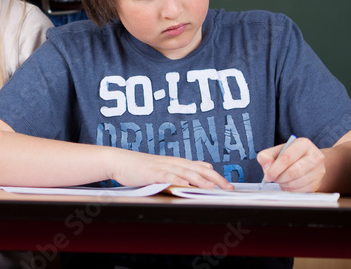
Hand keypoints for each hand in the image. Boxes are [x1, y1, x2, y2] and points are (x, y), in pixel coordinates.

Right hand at [107, 148, 231, 188]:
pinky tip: (183, 184)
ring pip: (184, 172)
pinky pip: (166, 176)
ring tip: (211, 186)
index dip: (217, 176)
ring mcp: (162, 167)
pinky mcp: (152, 172)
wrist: (120, 161)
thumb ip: (185, 167)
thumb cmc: (142, 167)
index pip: (202, 168)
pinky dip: (176, 179)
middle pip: (198, 169)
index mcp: (177, 162)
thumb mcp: (166, 165)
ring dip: (199, 179)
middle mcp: (173, 163)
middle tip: (228, 187)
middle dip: (214, 178)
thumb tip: (206, 166)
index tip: (229, 185)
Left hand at [257, 136, 324, 191]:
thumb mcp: (274, 152)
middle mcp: (315, 156)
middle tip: (273, 179)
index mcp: (303, 144)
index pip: (287, 157)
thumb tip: (267, 168)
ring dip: (284, 184)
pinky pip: (301, 190)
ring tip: (281, 180)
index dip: (275, 169)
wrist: (305, 162)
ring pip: (297, 182)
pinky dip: (291, 189)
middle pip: (294, 171)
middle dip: (280, 178)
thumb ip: (265, 157)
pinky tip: (288, 184)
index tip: (267, 176)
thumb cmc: (288, 156)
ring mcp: (319, 171)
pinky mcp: (318, 183)